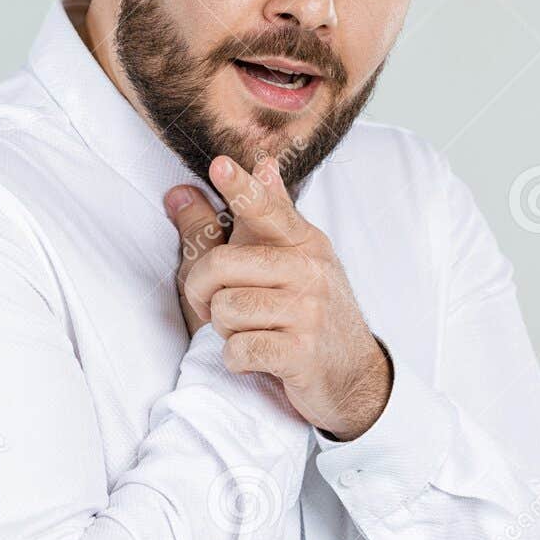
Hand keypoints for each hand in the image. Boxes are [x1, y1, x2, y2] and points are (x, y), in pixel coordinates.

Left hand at [165, 155, 392, 440]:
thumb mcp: (285, 261)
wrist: (354, 375)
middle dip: (201, 290)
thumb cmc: (306, 311)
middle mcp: (309, 269)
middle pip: (220, 264)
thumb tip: (185, 188)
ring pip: (225, 309)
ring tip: (249, 331)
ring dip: (224, 329)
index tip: (219, 164)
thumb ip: (240, 224)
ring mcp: (309, 311)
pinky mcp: (302, 352)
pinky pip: (239, 349)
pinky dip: (236, 360)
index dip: (240, 187)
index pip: (264, 208)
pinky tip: (256, 358)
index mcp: (302, 241)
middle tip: (211, 306)